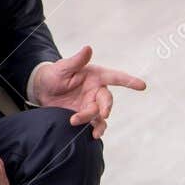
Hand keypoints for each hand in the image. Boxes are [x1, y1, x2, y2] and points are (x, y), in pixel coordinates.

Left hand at [31, 45, 146, 137]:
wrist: (42, 91)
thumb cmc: (54, 74)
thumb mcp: (62, 67)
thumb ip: (76, 60)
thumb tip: (88, 48)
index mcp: (96, 76)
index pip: (116, 77)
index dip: (129, 81)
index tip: (142, 86)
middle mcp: (97, 90)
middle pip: (107, 100)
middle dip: (106, 107)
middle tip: (102, 114)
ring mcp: (92, 104)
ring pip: (100, 115)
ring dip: (94, 120)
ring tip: (75, 121)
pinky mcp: (86, 116)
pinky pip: (95, 124)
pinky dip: (96, 130)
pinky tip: (93, 135)